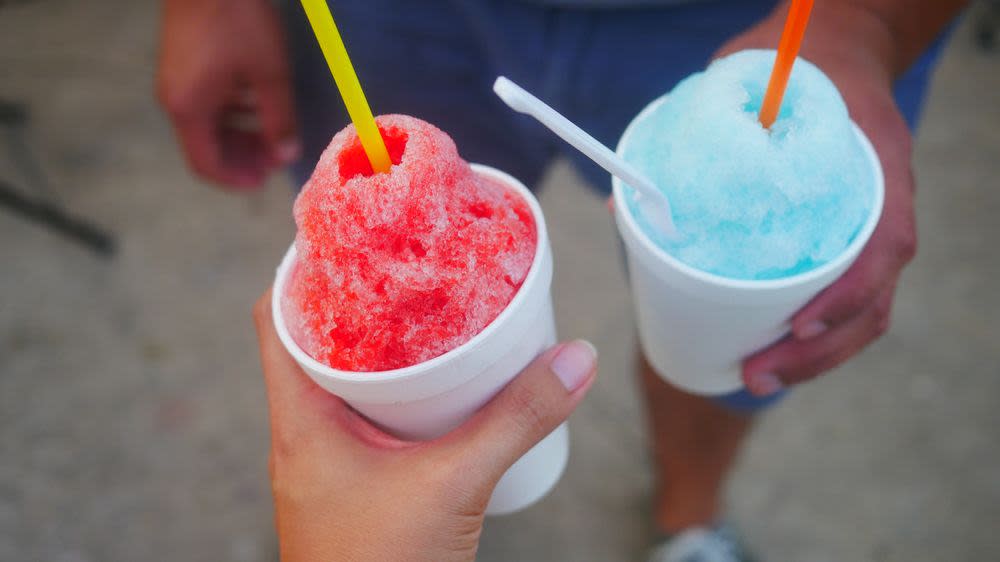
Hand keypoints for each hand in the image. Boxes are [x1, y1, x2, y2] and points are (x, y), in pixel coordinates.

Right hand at [157, 0, 299, 188]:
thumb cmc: (239, 21)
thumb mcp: (269, 73)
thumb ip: (279, 119)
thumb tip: (287, 155)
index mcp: (190, 110)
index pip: (207, 165)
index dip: (236, 179)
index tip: (265, 180)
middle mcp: (175, 101)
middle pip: (206, 148)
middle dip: (241, 158)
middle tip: (274, 159)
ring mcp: (176, 81)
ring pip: (207, 125)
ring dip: (239, 135)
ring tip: (272, 135)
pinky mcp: (182, 65)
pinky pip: (205, 102)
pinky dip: (231, 112)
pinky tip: (257, 105)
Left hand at [252, 290, 596, 561]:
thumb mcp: (455, 484)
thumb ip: (516, 420)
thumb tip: (573, 358)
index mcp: (300, 422)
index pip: (275, 320)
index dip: (303, 268)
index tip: (349, 232)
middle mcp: (305, 435)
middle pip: (315, 343)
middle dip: (359, 300)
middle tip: (408, 264)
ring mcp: (329, 463)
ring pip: (346, 382)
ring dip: (383, 348)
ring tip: (430, 311)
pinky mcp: (358, 485)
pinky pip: (372, 418)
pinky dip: (402, 392)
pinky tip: (443, 386)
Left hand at [717, 3, 917, 395]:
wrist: (843, 52)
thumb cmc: (794, 68)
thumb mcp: (748, 82)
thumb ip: (698, 129)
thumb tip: (621, 203)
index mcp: (875, 171)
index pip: (881, 249)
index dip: (845, 297)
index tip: (795, 326)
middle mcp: (887, 209)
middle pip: (873, 303)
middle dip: (817, 354)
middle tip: (754, 376)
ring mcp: (876, 231)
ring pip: (866, 314)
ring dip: (816, 358)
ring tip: (758, 379)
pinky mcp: (855, 243)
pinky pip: (851, 302)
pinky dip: (819, 336)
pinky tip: (778, 355)